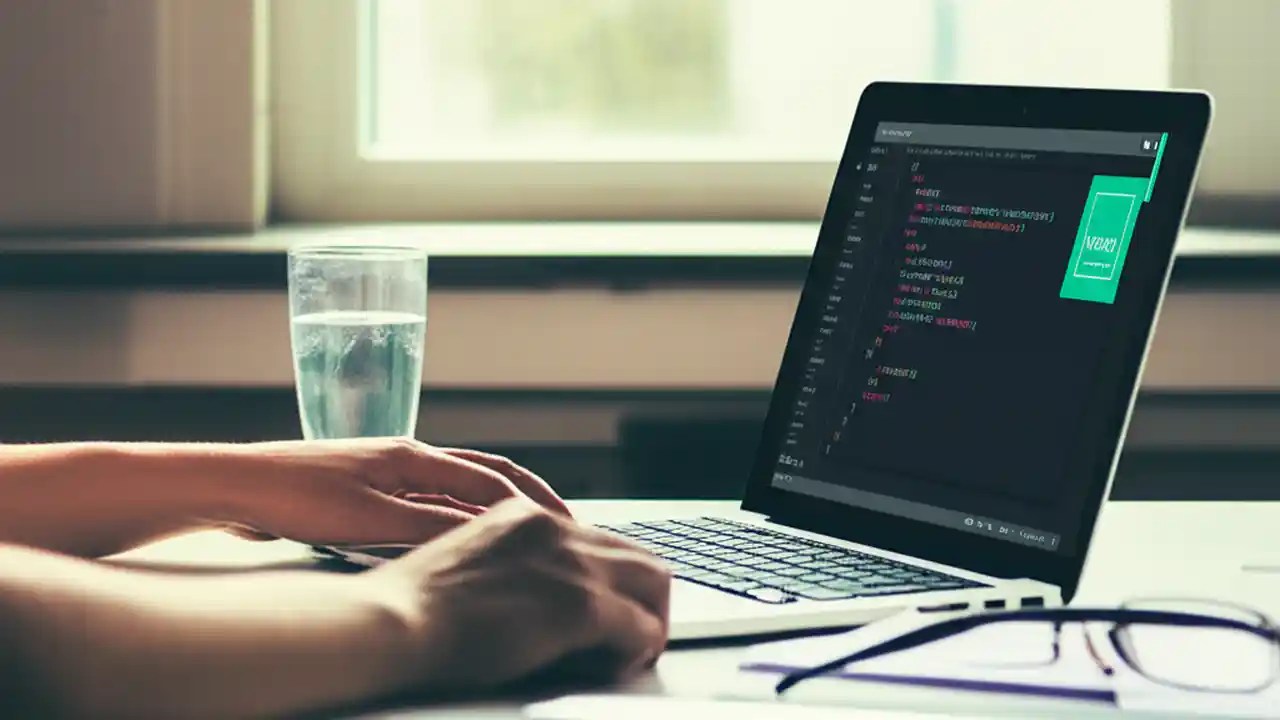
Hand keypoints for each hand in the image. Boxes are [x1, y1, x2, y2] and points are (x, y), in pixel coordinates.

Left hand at [223, 438, 570, 547]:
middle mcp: (407, 457)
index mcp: (412, 457)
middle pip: (484, 473)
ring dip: (498, 504)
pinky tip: (466, 533)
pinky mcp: (370, 489)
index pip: (489, 480)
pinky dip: (462, 512)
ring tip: (528, 527)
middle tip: (566, 522)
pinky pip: (432, 498)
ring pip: (460, 484)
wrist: (236, 485)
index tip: (565, 526)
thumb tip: (489, 532)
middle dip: (528, 496)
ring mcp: (389, 471)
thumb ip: (429, 524)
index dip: (531, 504)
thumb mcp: (367, 518)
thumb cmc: (294, 497)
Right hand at [370, 497, 670, 694]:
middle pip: (637, 554)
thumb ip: (516, 570)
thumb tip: (548, 604)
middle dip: (644, 597)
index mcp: (525, 514)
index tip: (609, 608)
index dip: (611, 580)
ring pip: (653, 583)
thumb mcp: (471, 566)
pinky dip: (638, 649)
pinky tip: (616, 665)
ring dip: (649, 620)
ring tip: (631, 652)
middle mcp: (555, 526)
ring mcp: (570, 562)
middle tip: (634, 634)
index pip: (599, 539)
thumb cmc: (412, 610)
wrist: (391, 622)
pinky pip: (641, 627)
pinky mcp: (579, 604)